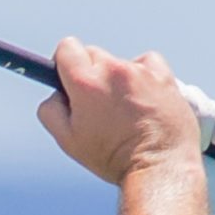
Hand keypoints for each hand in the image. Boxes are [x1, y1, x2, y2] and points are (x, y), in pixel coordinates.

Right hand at [36, 37, 206, 185]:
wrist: (160, 168)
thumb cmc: (112, 158)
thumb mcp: (68, 140)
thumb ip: (50, 110)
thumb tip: (55, 93)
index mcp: (85, 82)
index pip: (67, 47)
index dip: (65, 62)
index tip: (70, 79)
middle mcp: (113, 70)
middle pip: (93, 54)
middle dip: (92, 74)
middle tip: (99, 104)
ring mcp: (140, 72)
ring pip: (119, 62)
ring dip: (118, 79)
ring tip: (127, 109)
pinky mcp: (163, 76)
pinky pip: (147, 63)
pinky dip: (143, 76)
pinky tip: (144, 98)